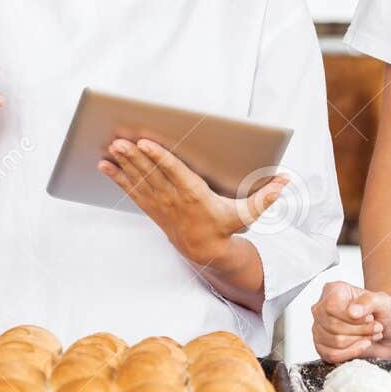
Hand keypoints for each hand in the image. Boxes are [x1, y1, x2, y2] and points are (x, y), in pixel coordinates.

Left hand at [99, 138, 284, 265]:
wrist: (205, 251)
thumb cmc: (226, 226)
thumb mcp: (248, 213)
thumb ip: (267, 197)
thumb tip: (286, 180)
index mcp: (196, 196)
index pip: (175, 174)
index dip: (159, 158)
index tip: (146, 144)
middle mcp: (175, 199)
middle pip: (153, 174)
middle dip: (136, 158)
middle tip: (121, 140)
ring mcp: (161, 204)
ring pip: (139, 180)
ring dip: (124, 164)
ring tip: (111, 148)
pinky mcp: (151, 207)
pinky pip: (131, 190)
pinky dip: (117, 177)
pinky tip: (104, 165)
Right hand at [311, 281, 390, 362]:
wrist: (389, 332)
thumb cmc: (384, 313)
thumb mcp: (384, 302)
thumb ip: (369, 302)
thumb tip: (352, 312)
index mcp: (333, 290)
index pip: (331, 306)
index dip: (352, 317)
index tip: (370, 317)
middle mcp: (322, 309)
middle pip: (333, 325)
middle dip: (360, 330)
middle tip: (375, 327)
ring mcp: (319, 329)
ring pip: (335, 341)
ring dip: (359, 341)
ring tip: (370, 335)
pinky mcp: (323, 348)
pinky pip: (332, 355)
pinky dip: (352, 352)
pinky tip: (363, 345)